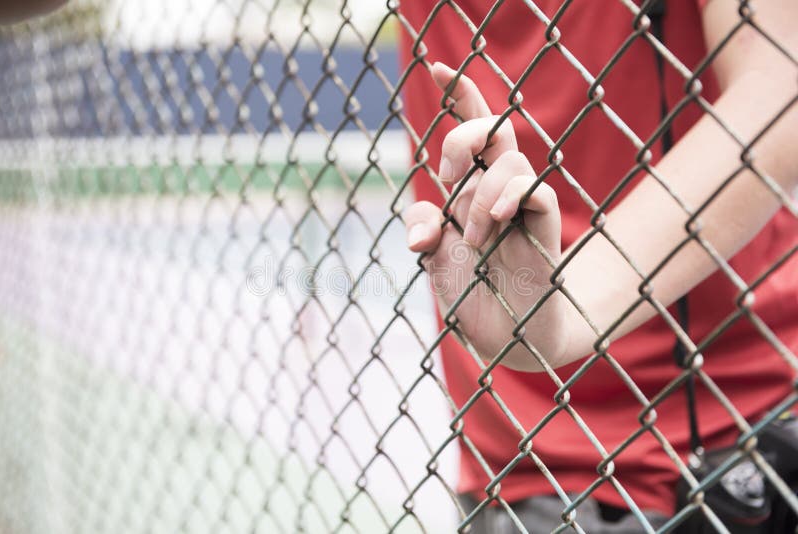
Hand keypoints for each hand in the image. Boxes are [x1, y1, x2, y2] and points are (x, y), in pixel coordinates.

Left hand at [404, 63, 568, 371]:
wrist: (505, 340)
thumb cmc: (474, 296)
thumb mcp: (436, 260)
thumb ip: (426, 229)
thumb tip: (425, 219)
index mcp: (472, 192)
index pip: (473, 133)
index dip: (461, 95)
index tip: (436, 67)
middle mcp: (499, 193)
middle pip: (494, 131)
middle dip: (464, 136)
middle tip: (447, 173)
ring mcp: (523, 209)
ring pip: (511, 161)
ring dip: (480, 196)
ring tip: (473, 241)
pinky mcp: (544, 229)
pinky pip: (536, 190)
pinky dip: (511, 196)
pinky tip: (497, 220)